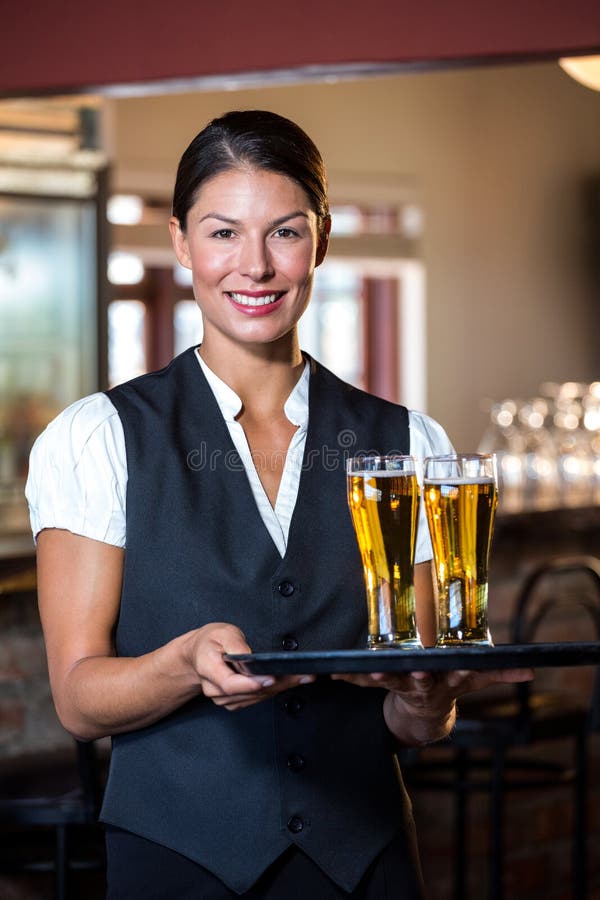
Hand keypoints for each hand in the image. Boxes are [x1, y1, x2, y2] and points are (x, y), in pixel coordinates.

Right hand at [183, 622, 313, 710]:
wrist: (198, 654)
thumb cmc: (211, 641)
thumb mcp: (222, 633)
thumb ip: (236, 645)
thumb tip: (250, 658)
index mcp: (208, 669)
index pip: (230, 684)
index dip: (251, 684)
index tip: (271, 678)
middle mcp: (214, 689)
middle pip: (249, 692)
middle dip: (279, 684)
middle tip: (302, 675)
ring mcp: (223, 699)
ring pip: (256, 697)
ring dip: (281, 688)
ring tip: (302, 677)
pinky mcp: (234, 702)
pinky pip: (256, 699)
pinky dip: (274, 691)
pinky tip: (289, 682)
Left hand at [331, 667, 533, 744]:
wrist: (424, 715)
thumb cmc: (450, 683)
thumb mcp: (475, 679)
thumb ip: (500, 674)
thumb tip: (530, 671)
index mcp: (447, 681)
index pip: (454, 677)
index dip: (456, 673)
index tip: (459, 668)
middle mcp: (425, 685)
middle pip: (420, 682)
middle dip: (414, 677)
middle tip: (411, 672)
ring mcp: (402, 688)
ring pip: (390, 682)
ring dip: (377, 678)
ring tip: (366, 673)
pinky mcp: (382, 686)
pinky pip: (363, 681)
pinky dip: (349, 677)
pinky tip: (334, 672)